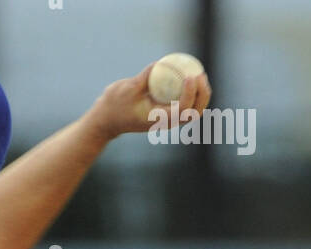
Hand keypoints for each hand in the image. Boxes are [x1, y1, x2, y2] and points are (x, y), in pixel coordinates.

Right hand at [88, 62, 211, 141]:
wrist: (107, 120)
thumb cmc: (115, 105)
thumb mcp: (128, 88)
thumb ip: (145, 77)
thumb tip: (161, 63)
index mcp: (158, 120)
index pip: (183, 110)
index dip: (191, 94)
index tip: (189, 77)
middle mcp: (166, 122)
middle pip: (194, 113)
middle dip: (202, 95)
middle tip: (200, 74)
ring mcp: (168, 120)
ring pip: (193, 110)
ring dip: (200, 94)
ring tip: (199, 74)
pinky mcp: (167, 113)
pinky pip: (186, 104)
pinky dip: (192, 92)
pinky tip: (191, 76)